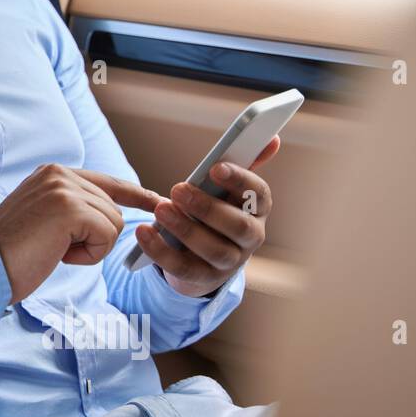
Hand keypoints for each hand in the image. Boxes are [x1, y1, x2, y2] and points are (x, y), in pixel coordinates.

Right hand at [0, 163, 160, 304]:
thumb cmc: (11, 252)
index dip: (135, 194)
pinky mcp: (71, 209)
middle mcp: (59, 173)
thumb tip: (111, 214)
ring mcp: (64, 189)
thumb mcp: (43, 218)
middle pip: (113, 208)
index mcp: (52, 173)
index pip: (107, 181)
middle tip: (56, 248)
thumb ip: (72, 207)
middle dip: (94, 237)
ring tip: (54, 250)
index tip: (157, 201)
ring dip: (90, 247)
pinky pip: (107, 236)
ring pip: (113, 223)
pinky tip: (58, 254)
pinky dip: (88, 255)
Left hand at [135, 135, 280, 297]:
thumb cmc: (214, 212)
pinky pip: (183, 268)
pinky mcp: (202, 278)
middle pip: (237, 226)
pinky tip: (143, 232)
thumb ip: (243, 162)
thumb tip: (272, 138)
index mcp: (256, 210)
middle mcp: (249, 238)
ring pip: (212, 249)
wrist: (201, 256)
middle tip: (177, 189)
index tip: (215, 167)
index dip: (240, 180)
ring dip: (185, 229)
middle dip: (208, 207)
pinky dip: (161, 251)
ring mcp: (228, 262)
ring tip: (160, 210)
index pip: (258, 195)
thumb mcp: (225, 189)